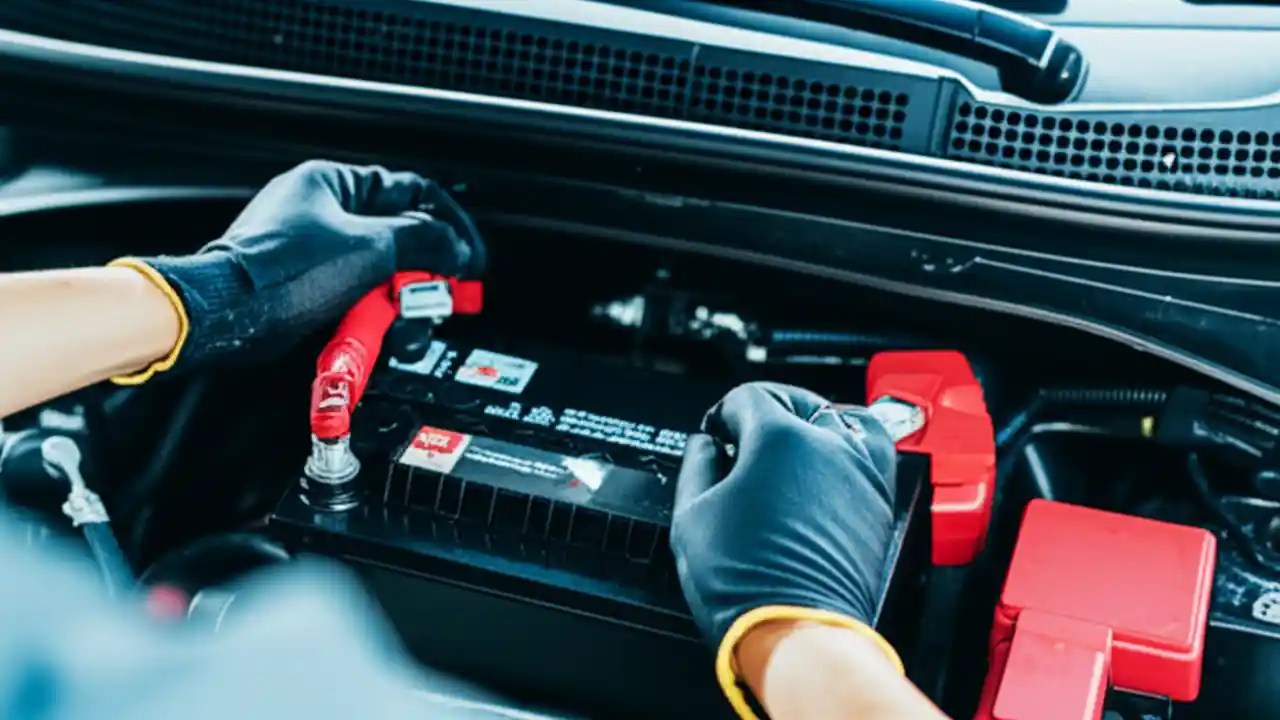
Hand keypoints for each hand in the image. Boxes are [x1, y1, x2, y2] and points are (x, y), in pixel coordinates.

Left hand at [134, 160, 485, 372]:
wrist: (226, 319)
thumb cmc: (281, 274)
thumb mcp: (372, 248)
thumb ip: (425, 241)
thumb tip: (455, 246)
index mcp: (333, 184)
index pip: (411, 192)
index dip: (449, 225)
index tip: (469, 257)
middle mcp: (323, 214)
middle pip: (400, 240)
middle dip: (424, 275)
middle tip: (441, 297)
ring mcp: (315, 254)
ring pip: (381, 276)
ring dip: (403, 305)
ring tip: (406, 327)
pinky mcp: (308, 290)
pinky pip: (357, 300)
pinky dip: (375, 318)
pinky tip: (383, 336)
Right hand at [671, 382, 899, 660]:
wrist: (797, 631)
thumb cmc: (746, 582)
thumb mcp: (691, 515)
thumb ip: (697, 465)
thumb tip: (705, 446)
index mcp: (777, 437)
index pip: (749, 397)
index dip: (723, 414)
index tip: (716, 434)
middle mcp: (826, 444)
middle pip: (797, 399)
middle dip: (766, 412)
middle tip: (745, 440)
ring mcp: (859, 472)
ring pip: (844, 418)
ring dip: (814, 423)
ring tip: (793, 444)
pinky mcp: (878, 502)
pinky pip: (870, 453)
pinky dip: (847, 450)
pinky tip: (825, 470)